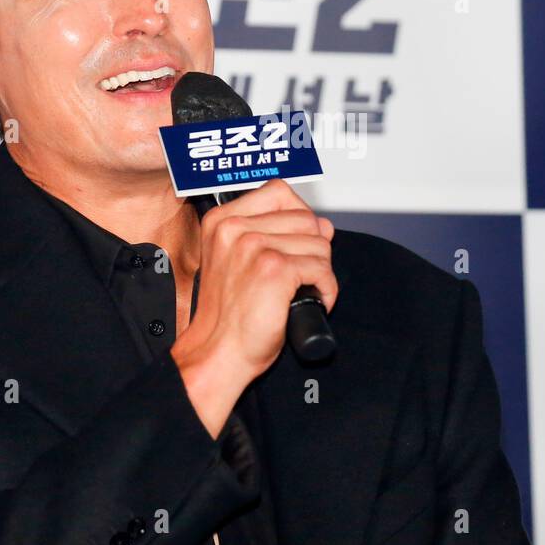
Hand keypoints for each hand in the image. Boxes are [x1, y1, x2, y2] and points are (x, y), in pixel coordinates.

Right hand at [171, 179, 335, 437]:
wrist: (218, 352)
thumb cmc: (227, 315)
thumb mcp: (238, 261)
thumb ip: (272, 235)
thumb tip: (321, 224)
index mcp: (222, 221)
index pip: (279, 192)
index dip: (299, 216)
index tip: (298, 239)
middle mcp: (235, 229)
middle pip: (305, 218)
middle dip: (313, 248)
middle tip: (301, 274)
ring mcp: (255, 247)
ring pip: (319, 244)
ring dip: (321, 271)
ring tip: (304, 290)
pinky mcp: (275, 270)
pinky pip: (322, 269)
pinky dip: (326, 290)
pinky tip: (312, 301)